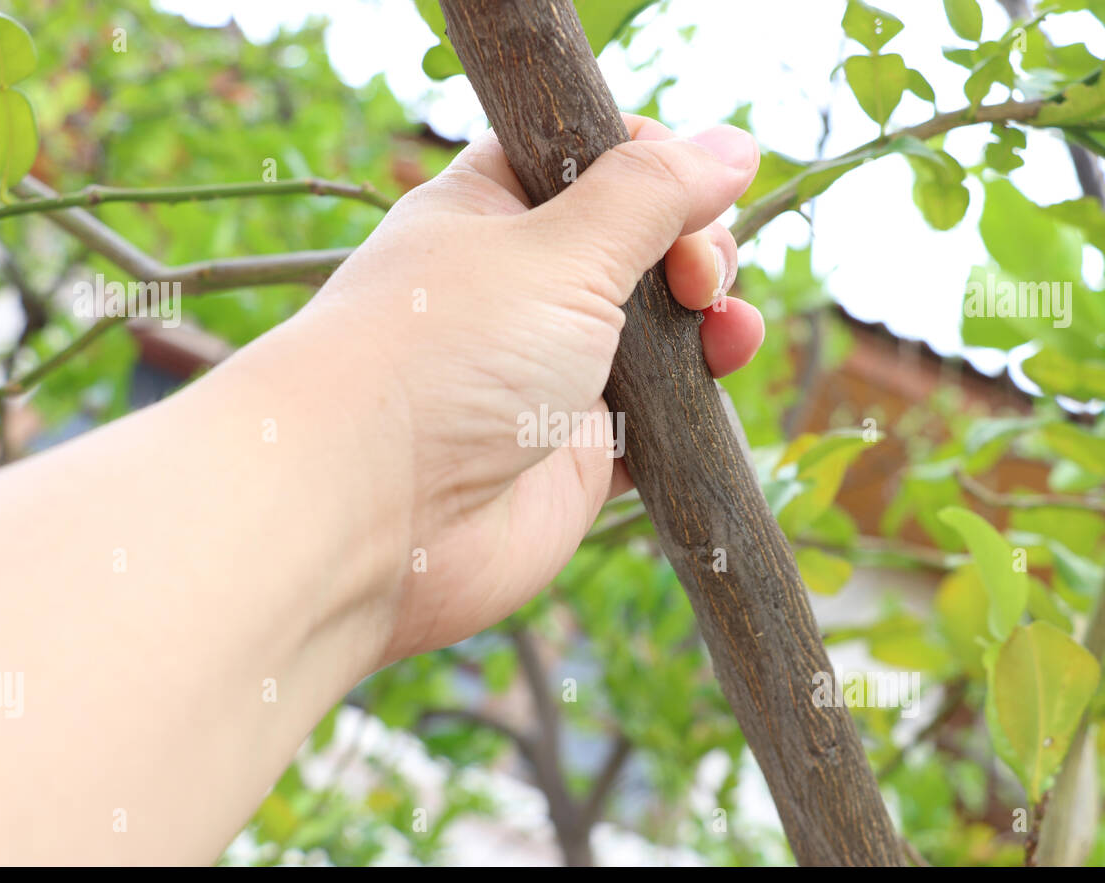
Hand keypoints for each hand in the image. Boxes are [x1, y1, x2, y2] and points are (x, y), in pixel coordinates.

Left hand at [309, 116, 761, 663]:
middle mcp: (520, 291)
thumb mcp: (558, 249)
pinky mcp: (576, 455)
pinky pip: (659, 416)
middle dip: (690, 245)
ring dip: (709, 316)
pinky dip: (699, 393)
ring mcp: (549, 375)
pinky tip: (724, 368)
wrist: (371, 515)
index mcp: (493, 213)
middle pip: (635, 245)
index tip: (688, 191)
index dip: (652, 164)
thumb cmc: (442, 356)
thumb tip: (733, 144)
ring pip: (657, 332)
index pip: (588, 158)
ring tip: (725, 325)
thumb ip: (650, 196)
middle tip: (695, 276)